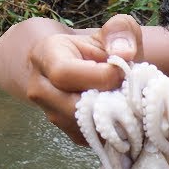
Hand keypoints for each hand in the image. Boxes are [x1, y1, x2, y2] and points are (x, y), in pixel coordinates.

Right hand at [27, 15, 142, 144]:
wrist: (87, 67)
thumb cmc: (100, 47)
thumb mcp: (114, 30)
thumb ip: (121, 31)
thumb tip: (124, 54)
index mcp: (45, 55)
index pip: (64, 73)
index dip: (98, 76)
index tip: (122, 72)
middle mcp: (39, 87)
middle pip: (69, 106)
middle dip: (105, 102)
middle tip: (128, 92)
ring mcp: (51, 113)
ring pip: (80, 126)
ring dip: (109, 119)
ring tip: (127, 103)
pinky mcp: (68, 132)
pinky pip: (90, 138)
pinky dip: (111, 131)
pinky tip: (123, 115)